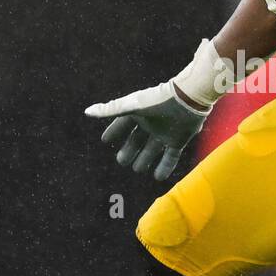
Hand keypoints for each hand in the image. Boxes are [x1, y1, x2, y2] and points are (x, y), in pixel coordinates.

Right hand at [85, 81, 209, 181]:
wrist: (188, 98)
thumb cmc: (158, 100)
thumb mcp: (132, 106)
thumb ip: (110, 110)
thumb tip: (87, 112)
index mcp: (139, 112)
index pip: (123, 124)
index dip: (114, 131)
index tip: (105, 140)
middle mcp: (152, 123)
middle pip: (137, 140)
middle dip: (129, 150)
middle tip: (121, 161)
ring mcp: (165, 132)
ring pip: (152, 149)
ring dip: (145, 159)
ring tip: (137, 169)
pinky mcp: (179, 140)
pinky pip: (170, 156)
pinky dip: (164, 167)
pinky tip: (157, 177)